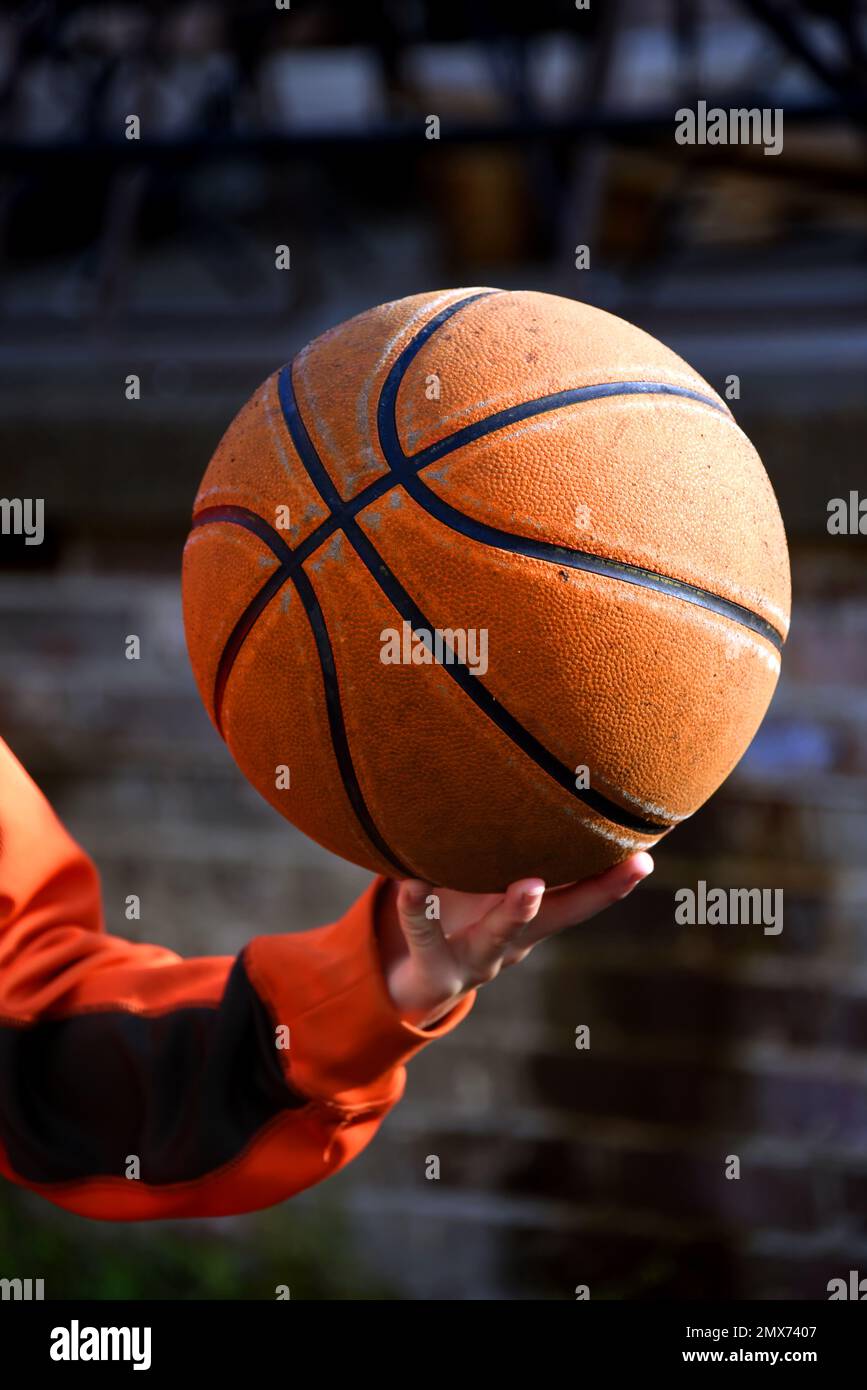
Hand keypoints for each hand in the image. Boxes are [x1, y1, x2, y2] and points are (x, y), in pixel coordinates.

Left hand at [376, 852, 653, 1028]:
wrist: (414, 985)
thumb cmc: (458, 914)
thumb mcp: (484, 884)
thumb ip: (505, 848)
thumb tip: (526, 779)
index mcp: (530, 920)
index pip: (581, 896)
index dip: (616, 880)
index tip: (646, 856)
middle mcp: (512, 942)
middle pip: (558, 917)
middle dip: (593, 892)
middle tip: (627, 865)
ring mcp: (476, 958)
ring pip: (498, 936)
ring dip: (516, 913)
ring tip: (528, 887)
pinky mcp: (432, 966)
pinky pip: (422, 932)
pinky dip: (417, 908)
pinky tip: (410, 881)